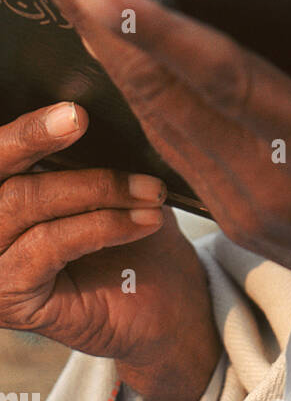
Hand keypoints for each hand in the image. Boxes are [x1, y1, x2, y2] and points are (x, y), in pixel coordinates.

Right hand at [0, 100, 220, 400]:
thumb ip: (80, 146)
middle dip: (36, 137)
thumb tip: (79, 100)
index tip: (65, 104)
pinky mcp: (10, 299)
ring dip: (95, 187)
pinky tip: (145, 220)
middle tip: (79, 118)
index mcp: (5, 185)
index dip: (22, 126)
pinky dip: (103, 225)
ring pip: (23, 201)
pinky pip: (50, 243)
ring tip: (150, 189)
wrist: (164, 300)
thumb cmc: (131, 227)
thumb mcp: (102, 176)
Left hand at [21, 0, 290, 374]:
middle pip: (163, 94)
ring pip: (157, 120)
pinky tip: (117, 54)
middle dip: (98, 25)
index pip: (224, 82)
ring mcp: (245, 204)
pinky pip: (172, 144)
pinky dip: (136, 91)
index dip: (159, 33)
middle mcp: (268, 183)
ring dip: (105, 53)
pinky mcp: (240, 214)